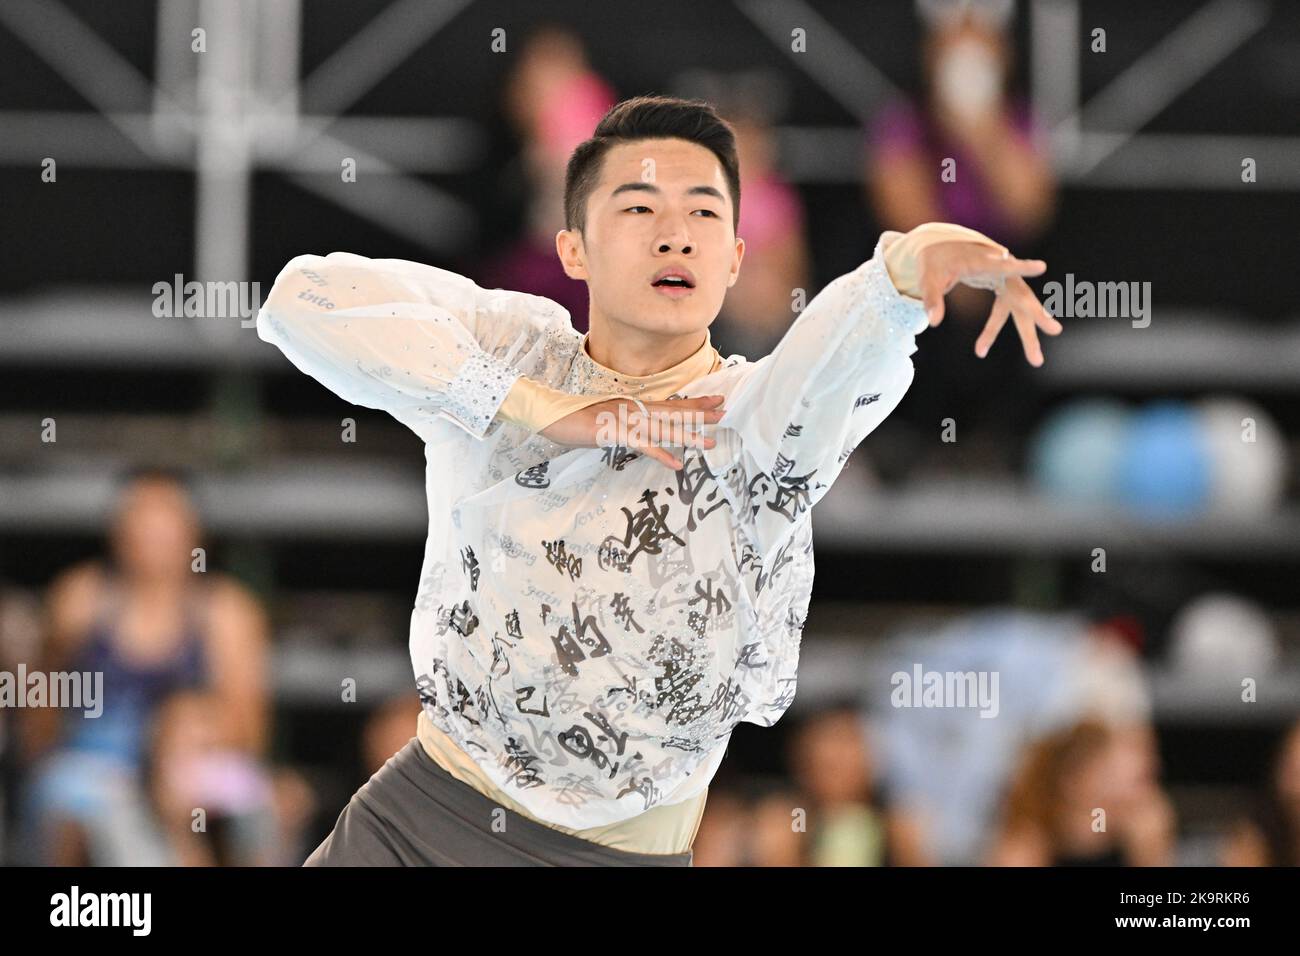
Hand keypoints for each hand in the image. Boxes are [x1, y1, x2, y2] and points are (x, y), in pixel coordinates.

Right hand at [540, 394, 726, 470]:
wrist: (553, 414)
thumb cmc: (577, 419)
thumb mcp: (608, 419)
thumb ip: (627, 424)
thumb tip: (643, 431)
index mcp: (634, 406)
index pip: (670, 403)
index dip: (694, 403)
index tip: (716, 401)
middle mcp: (634, 409)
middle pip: (672, 411)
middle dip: (700, 413)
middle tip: (725, 413)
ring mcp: (625, 421)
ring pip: (662, 429)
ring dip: (687, 436)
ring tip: (710, 443)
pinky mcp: (614, 433)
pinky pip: (642, 446)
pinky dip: (660, 454)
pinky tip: (675, 464)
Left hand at [918, 240, 1063, 365]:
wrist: (942, 250)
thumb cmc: (935, 263)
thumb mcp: (927, 279)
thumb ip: (931, 298)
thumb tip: (933, 322)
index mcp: (983, 262)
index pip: (1004, 265)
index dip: (1021, 266)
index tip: (1041, 266)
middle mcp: (1001, 271)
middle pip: (1021, 295)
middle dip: (1037, 314)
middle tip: (1055, 330)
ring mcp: (1005, 280)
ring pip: (1021, 307)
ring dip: (1028, 333)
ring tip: (1036, 359)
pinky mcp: (1004, 288)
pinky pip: (1007, 311)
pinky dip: (1002, 328)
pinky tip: (1014, 347)